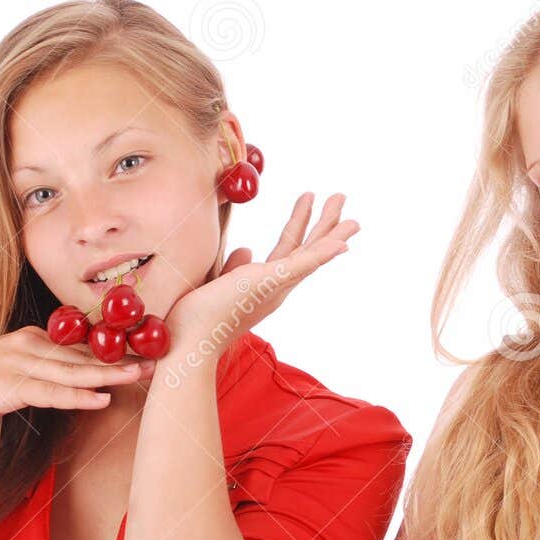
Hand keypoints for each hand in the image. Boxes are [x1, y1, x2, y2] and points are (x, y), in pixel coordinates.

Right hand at [0, 325, 154, 436]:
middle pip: (83, 353)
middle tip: (158, 357)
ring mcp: (18, 364)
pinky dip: (78, 396)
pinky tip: (102, 399)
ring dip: (109, 374)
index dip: (113, 349)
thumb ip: (41, 374)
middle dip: (121, 357)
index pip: (79, 345)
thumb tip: (72, 382)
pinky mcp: (9, 386)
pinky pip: (51, 392)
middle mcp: (28, 345)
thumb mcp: (11, 374)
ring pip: (73, 370)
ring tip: (140, 375)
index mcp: (31, 339)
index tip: (143, 350)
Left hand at [166, 192, 358, 351]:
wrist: (190, 342)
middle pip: (306, 248)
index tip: (310, 201)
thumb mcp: (217, 281)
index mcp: (263, 285)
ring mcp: (275, 287)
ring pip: (311, 255)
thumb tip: (247, 249)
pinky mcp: (269, 284)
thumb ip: (234, 266)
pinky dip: (323, 253)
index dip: (300, 224)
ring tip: (348, 212)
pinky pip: (302, 266)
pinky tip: (342, 243)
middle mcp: (276, 288)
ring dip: (332, 232)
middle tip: (340, 197)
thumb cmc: (197, 317)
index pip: (288, 249)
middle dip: (325, 222)